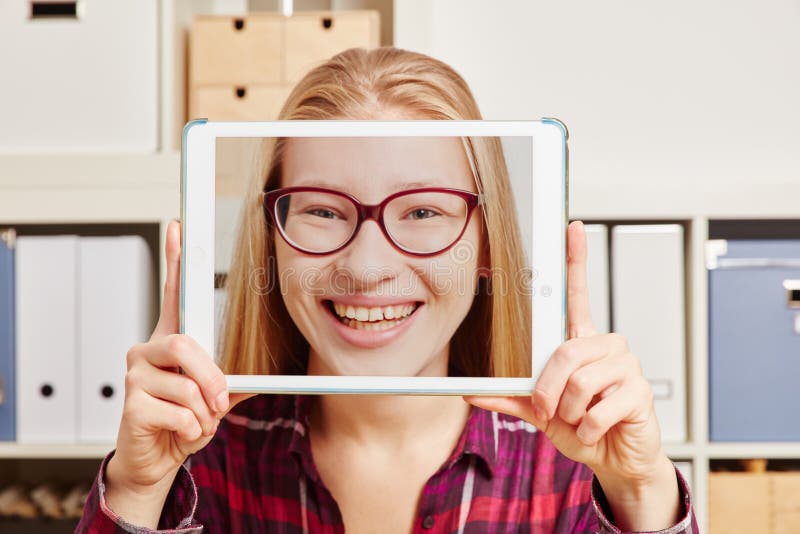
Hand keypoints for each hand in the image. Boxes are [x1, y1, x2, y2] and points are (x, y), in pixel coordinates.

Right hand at [105, 221, 252, 524]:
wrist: (156, 458)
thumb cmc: (181, 421)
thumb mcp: (214, 398)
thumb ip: (232, 382)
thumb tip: (262, 377)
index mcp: (170, 341)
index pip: (173, 292)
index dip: (175, 259)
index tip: (179, 225)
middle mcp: (148, 349)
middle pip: (186, 343)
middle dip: (212, 377)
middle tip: (219, 401)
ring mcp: (135, 373)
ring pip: (188, 385)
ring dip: (204, 413)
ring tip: (194, 422)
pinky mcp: (130, 402)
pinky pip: (179, 412)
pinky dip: (192, 430)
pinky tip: (178, 433)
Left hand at [466, 221, 678, 529]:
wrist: (613, 458)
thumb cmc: (581, 426)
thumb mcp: (539, 412)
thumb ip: (510, 399)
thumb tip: (470, 395)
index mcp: (581, 343)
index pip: (578, 294)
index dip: (575, 259)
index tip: (571, 227)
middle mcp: (606, 346)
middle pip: (564, 353)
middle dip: (547, 390)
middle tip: (548, 410)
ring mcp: (627, 365)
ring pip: (579, 382)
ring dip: (568, 412)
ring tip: (578, 419)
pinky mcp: (640, 391)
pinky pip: (598, 407)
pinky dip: (587, 427)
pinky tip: (596, 429)